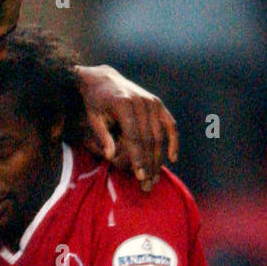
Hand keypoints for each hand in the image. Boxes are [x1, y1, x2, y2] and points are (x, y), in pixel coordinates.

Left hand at [75, 65, 177, 191]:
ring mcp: (151, 102)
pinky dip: (173, 140)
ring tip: (155, 179)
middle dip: (149, 164)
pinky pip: (170, 124)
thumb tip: (110, 156)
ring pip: (159, 135)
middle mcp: (141, 102)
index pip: (134, 136)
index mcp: (123, 104)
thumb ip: (103, 135)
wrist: (103, 80)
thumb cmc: (95, 102)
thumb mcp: (93, 117)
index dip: (138, 158)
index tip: (140, 176)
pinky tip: (172, 158)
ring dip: (159, 159)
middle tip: (147, 185)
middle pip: (149, 139)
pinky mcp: (157, 104)